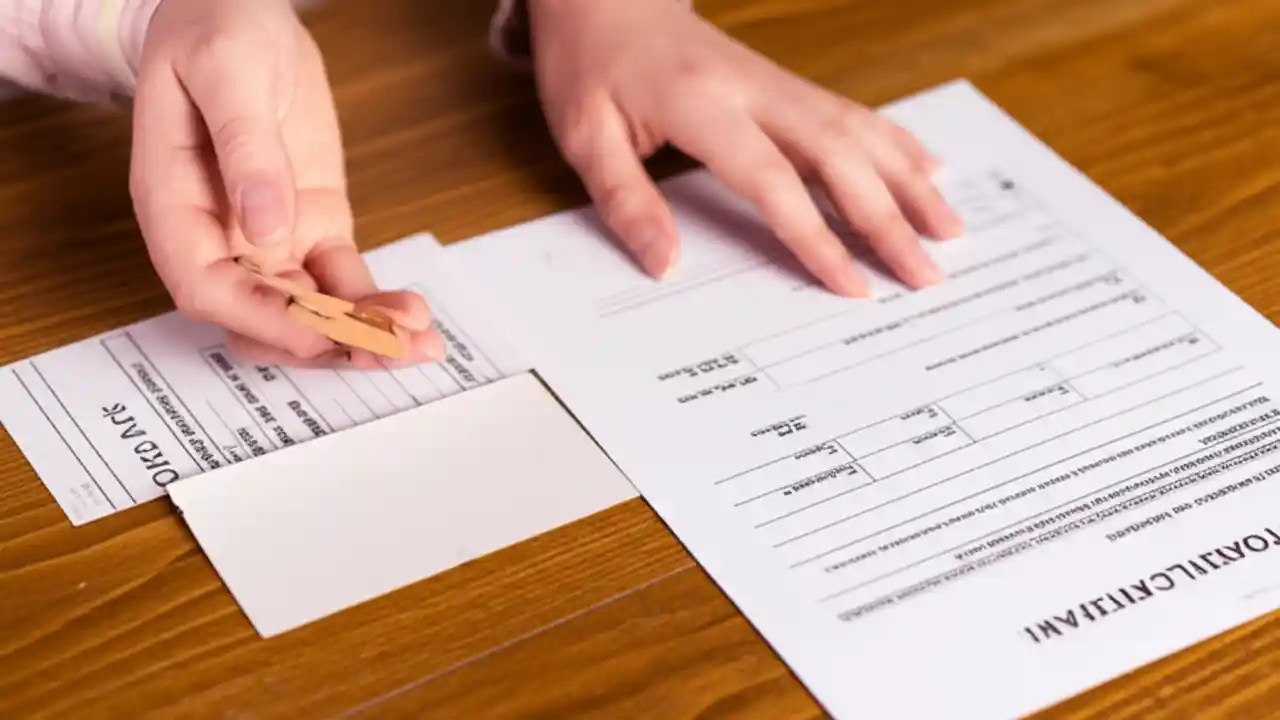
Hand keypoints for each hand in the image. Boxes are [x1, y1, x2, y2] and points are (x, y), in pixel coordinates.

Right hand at [129, 0, 443, 368]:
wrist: (240, 12)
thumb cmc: (215, 32)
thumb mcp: (228, 74)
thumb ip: (244, 150)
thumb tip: (264, 226)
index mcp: (174, 204)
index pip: (208, 286)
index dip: (264, 318)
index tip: (322, 330)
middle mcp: (219, 235)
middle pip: (264, 316)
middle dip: (327, 340)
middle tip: (393, 347)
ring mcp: (268, 237)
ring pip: (310, 310)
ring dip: (362, 334)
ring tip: (421, 341)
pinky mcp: (312, 227)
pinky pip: (342, 282)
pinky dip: (376, 304)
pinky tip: (416, 319)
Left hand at [528, 0, 964, 295]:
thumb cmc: (592, 66)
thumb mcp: (586, 136)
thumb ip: (626, 200)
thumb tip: (665, 266)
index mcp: (702, 105)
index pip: (774, 180)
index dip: (818, 236)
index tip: (854, 285)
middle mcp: (754, 90)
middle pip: (838, 155)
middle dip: (889, 218)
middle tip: (929, 273)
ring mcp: (777, 82)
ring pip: (858, 130)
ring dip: (909, 181)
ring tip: (950, 230)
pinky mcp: (785, 82)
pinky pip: (851, 112)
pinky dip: (895, 142)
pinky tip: (929, 168)